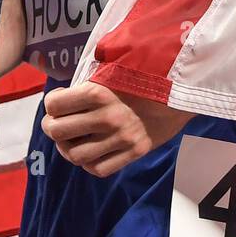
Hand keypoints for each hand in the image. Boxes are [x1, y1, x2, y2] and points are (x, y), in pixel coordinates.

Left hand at [40, 81, 193, 176]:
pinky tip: (90, 152)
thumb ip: (91, 80)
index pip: (55, 105)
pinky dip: (88, 163)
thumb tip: (67, 89)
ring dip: (67, 148)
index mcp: (99, 92)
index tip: (59, 101)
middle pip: (58, 132)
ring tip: (72, 140)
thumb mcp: (116, 68)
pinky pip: (99, 168)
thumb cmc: (147, 74)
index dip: (52, 103)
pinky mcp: (134, 153)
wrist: (184, 89)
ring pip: (75, 155)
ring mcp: (121, 138)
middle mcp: (107, 117)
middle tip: (56, 123)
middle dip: (51, 127)